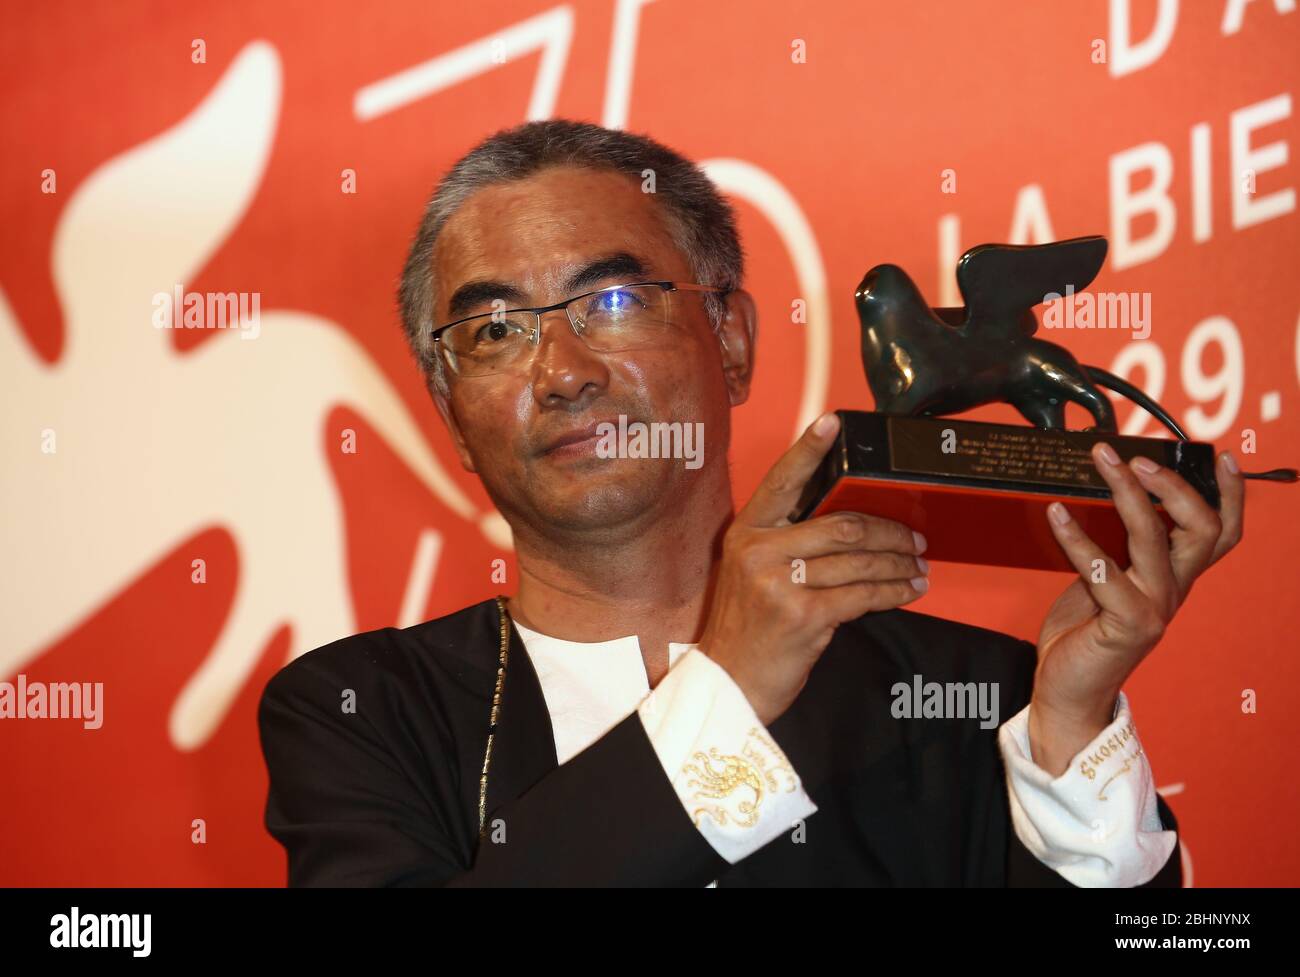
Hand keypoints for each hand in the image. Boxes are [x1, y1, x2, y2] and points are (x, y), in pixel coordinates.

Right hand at [700, 412, 928, 724]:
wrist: (730, 684)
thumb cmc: (749, 628)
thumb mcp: (752, 574)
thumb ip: (787, 544)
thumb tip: (849, 523)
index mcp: (745, 532)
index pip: (783, 480)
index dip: (810, 450)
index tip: (834, 422)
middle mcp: (759, 550)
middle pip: (842, 523)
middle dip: (889, 531)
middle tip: (915, 539)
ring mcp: (779, 582)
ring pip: (858, 560)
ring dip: (898, 564)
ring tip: (918, 566)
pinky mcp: (803, 614)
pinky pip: (863, 595)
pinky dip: (893, 592)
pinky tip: (909, 591)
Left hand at [1028, 442, 1245, 775]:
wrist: (1068, 691)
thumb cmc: (1085, 632)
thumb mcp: (1106, 580)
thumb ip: (1116, 547)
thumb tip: (1107, 497)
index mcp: (1175, 577)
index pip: (1220, 533)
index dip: (1229, 495)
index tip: (1222, 456)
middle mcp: (1173, 590)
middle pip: (1200, 529)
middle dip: (1172, 484)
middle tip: (1135, 457)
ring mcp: (1154, 608)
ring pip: (1153, 539)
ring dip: (1126, 494)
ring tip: (1101, 463)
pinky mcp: (1127, 625)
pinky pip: (1104, 572)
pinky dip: (1077, 539)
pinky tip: (1056, 514)